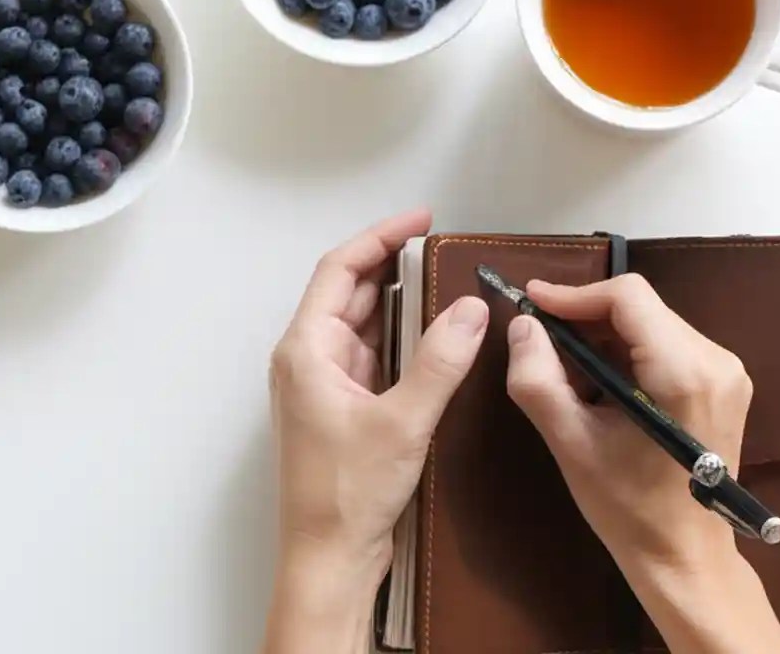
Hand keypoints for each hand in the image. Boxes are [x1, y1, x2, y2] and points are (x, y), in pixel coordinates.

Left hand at [265, 208, 489, 653]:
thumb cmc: (347, 495)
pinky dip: (402, 338)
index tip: (421, 221)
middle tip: (442, 250)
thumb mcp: (403, 421)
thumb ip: (440, 361)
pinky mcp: (342, 407)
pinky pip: (373, 355)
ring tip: (445, 284)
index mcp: (307, 350)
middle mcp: (309, 360)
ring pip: (364, 324)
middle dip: (394, 265)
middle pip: (350, 292)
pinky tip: (434, 337)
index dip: (380, 237)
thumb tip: (472, 310)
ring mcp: (324, 384)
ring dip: (400, 302)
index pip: (340, 270)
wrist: (329, 558)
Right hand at [506, 274, 779, 653]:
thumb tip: (521, 327)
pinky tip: (603, 383)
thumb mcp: (571, 444)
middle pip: (642, 308)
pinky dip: (631, 352)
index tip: (532, 304)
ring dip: (607, 335)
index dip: (575, 294)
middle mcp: (717, 361)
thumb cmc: (629, 509)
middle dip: (588, 317)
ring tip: (569, 368)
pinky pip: (670, 344)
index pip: (628, 297)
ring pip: (654, 323)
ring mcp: (728, 371)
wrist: (685, 557)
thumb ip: (539, 380)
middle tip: (542, 340)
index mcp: (685, 372)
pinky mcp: (725, 383)